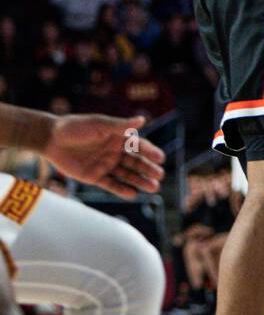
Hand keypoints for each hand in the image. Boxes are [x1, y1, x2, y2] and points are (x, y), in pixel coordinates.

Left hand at [42, 113, 164, 198]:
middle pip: (135, 162)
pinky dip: (121, 190)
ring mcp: (105, 165)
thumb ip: (120, 125)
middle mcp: (114, 151)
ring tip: (153, 188)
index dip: (150, 151)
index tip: (161, 158)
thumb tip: (143, 119)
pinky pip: (110, 185)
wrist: (51, 140)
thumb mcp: (99, 124)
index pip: (138, 145)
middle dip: (148, 169)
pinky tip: (133, 195)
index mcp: (117, 137)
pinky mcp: (94, 177)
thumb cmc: (75, 127)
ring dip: (140, 181)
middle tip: (160, 176)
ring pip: (126, 175)